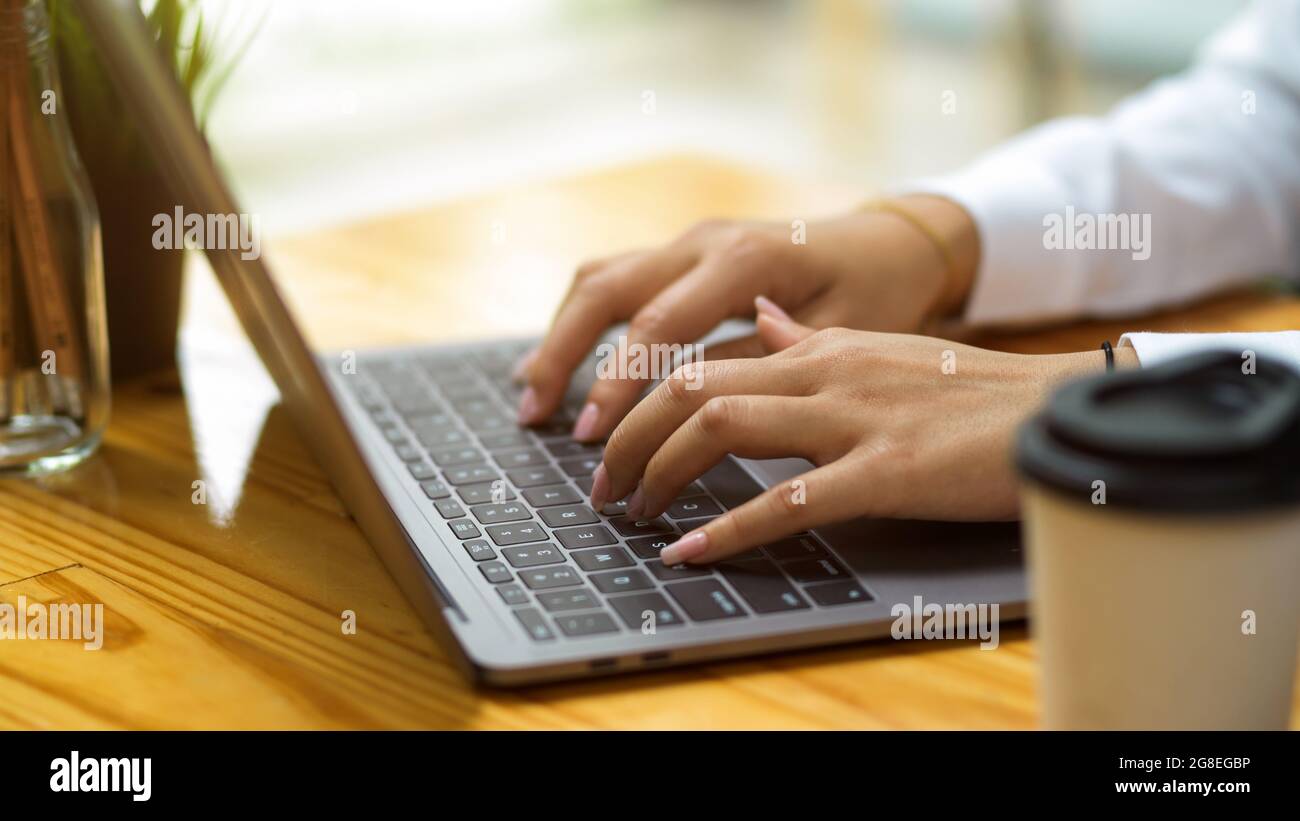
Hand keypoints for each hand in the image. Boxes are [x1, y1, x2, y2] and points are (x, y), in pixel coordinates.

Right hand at [517, 195, 979, 440]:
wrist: (891, 241)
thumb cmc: (876, 293)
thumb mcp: (837, 334)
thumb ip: (760, 360)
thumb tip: (688, 401)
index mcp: (744, 261)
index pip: (656, 328)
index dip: (616, 386)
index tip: (592, 439)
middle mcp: (704, 242)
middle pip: (605, 292)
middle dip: (562, 357)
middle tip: (535, 419)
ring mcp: (688, 242)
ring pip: (599, 279)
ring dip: (560, 336)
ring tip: (532, 396)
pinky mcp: (683, 254)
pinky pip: (615, 279)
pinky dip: (581, 321)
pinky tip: (562, 361)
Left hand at [589, 302, 1134, 564]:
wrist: (1058, 407)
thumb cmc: (968, 392)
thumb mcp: (878, 350)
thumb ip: (808, 340)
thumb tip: (757, 321)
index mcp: (817, 349)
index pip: (700, 361)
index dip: (639, 401)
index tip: (610, 442)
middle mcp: (824, 371)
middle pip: (690, 388)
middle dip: (629, 438)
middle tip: (601, 487)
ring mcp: (854, 418)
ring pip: (721, 426)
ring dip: (660, 471)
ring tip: (631, 512)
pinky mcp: (888, 470)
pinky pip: (790, 499)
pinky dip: (728, 528)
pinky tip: (690, 550)